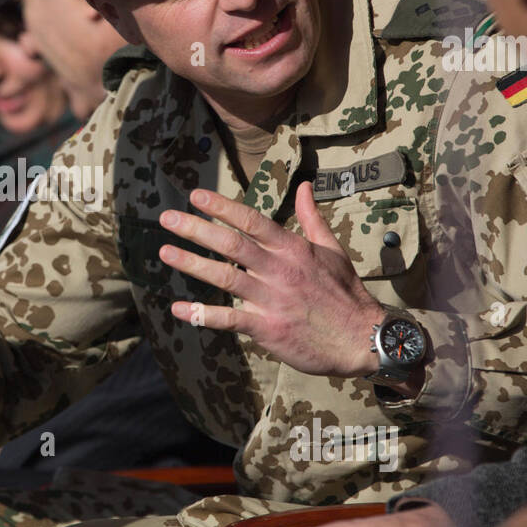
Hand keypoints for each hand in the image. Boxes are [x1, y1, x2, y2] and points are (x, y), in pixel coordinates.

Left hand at [158, 181, 383, 376]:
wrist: (361, 339)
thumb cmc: (345, 293)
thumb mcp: (332, 250)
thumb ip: (311, 218)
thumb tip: (304, 186)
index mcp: (293, 248)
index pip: (252, 220)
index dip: (222, 206)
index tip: (196, 195)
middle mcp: (280, 270)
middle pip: (231, 244)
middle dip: (196, 229)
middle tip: (167, 218)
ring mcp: (272, 299)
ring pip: (224, 277)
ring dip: (191, 264)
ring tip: (165, 252)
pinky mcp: (268, 328)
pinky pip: (228, 319)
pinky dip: (202, 315)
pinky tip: (178, 309)